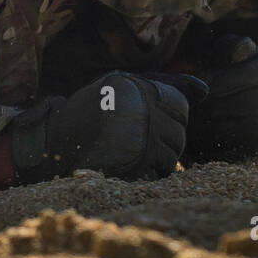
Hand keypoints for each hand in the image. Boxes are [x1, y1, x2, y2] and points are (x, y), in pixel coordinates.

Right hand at [10, 71, 205, 182]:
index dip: (171, 119)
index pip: (180, 106)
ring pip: (172, 152)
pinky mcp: (134, 158)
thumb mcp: (121, 86)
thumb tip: (203, 90)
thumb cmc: (91, 112)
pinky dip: (151, 172)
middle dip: (167, 142)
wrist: (54, 140)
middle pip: (179, 132)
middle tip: (143, 143)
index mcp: (137, 86)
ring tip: (136, 154)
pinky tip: (133, 166)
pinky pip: (159, 169)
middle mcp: (141, 105)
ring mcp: (138, 131)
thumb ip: (162, 85)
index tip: (154, 125)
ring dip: (160, 159)